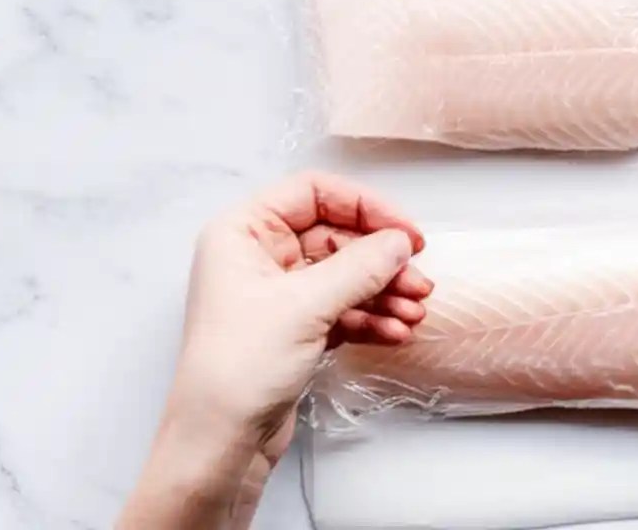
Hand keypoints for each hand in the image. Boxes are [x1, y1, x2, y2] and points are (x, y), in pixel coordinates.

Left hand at [118, 172, 430, 529]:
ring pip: (344, 275)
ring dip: (383, 292)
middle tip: (418, 282)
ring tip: (414, 312)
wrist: (219, 443)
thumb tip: (399, 242)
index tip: (404, 233)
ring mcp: (277, 294)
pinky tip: (395, 332)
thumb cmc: (237, 369)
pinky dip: (370, 317)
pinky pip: (342, 308)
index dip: (365, 207)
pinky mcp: (293, 329)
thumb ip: (360, 267)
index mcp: (242, 232)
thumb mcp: (305, 306)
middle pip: (336, 236)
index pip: (314, 193)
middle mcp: (257, 257)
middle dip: (381, 261)